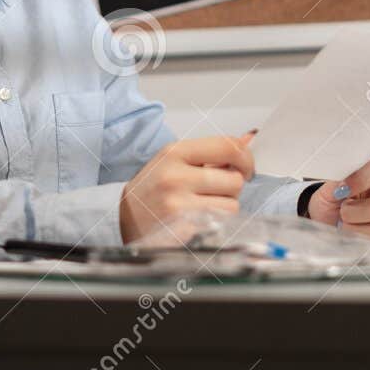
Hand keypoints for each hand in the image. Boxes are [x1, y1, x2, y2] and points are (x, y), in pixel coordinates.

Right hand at [118, 132, 254, 243]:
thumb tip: (249, 139)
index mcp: (175, 152)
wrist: (121, 219)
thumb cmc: (153, 188)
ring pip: (232, 205)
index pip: (228, 146)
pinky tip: (199, 220)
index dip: (246, 158)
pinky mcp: (183, 229)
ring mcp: (178, 205)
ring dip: (225, 207)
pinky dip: (216, 223)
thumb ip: (212, 152)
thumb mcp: (175, 161)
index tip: (245, 167)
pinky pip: (221, 224)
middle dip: (232, 187)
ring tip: (204, 206)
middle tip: (215, 191)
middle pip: (235, 180)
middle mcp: (176, 177)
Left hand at [306, 157, 369, 242]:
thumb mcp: (328, 189)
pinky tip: (351, 235)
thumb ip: (337, 178)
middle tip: (343, 210)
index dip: (360, 179)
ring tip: (345, 224)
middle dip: (353, 211)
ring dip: (352, 228)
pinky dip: (355, 242)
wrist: (323, 228)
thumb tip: (341, 173)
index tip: (342, 188)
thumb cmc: (329, 207)